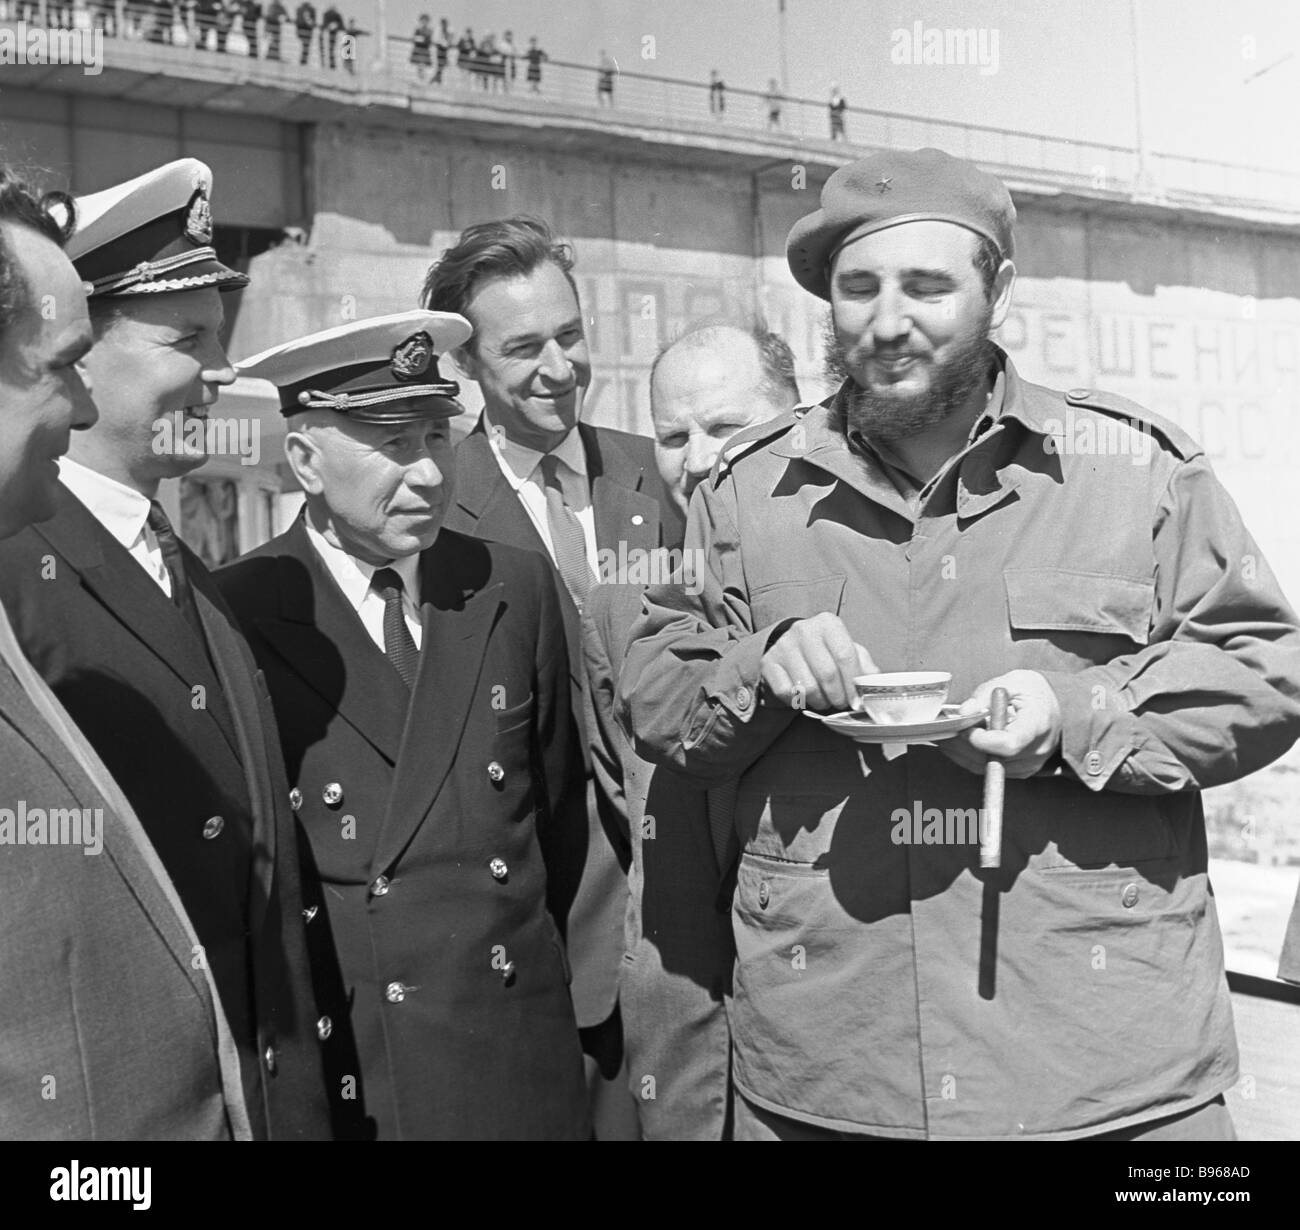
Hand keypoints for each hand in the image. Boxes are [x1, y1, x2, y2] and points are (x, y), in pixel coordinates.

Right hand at [760, 613, 877, 712]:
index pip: (845, 655)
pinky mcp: (768, 663)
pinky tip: (805, 696)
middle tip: (841, 703)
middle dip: (838, 696)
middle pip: (827, 674)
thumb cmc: (825, 650)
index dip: (853, 683)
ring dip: (820, 701)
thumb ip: (863, 665)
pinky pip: (787, 692)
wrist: (791, 644)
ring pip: (807, 687)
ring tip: (824, 700)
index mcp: (827, 623)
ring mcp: (783, 646)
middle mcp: (804, 630)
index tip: (857, 701)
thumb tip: (873, 686)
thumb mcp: (847, 649)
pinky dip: (799, 701)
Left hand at [941, 670, 1061, 777]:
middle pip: (992, 758)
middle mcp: (1037, 750)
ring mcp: (1030, 765)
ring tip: (945, 733)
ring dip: (960, 752)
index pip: (1009, 744)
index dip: (982, 740)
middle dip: (962, 744)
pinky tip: (956, 742)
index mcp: (1039, 724)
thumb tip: (964, 712)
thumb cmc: (1034, 692)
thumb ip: (986, 693)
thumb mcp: (1013, 680)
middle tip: (943, 729)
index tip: (965, 726)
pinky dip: (968, 756)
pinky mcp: (1020, 771)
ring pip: (985, 767)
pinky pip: (987, 769)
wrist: (1055, 707)